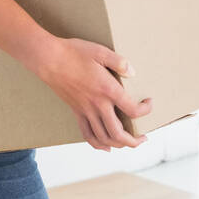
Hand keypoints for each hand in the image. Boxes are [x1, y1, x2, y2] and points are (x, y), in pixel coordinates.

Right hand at [34, 35, 152, 151]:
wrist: (49, 59)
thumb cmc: (74, 53)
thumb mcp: (100, 51)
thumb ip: (119, 62)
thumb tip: (133, 72)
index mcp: (107, 90)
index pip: (132, 110)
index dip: (145, 110)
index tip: (149, 104)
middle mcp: (97, 104)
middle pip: (118, 133)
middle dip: (134, 140)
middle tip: (144, 138)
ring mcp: (85, 110)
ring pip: (103, 137)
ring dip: (118, 144)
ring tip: (129, 142)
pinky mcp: (76, 112)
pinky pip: (87, 134)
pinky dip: (98, 144)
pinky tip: (106, 147)